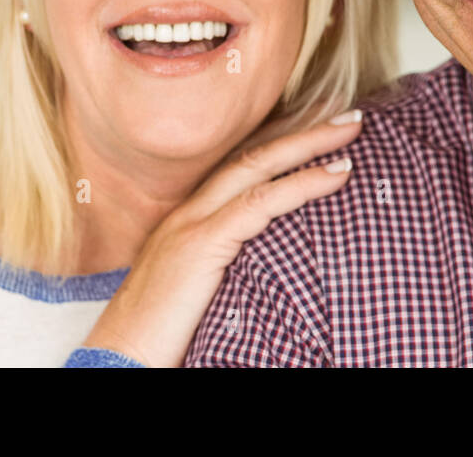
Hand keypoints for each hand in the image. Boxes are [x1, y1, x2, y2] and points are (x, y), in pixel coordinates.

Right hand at [81, 110, 361, 366]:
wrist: (119, 359)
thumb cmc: (160, 335)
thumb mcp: (200, 288)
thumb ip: (229, 264)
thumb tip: (278, 261)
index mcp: (188, 218)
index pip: (241, 164)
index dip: (282, 139)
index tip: (321, 124)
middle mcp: (189, 211)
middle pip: (254, 152)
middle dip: (304, 128)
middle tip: (349, 112)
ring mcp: (192, 223)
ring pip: (259, 165)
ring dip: (311, 144)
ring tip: (353, 128)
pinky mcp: (200, 244)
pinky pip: (261, 203)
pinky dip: (303, 184)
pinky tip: (336, 176)